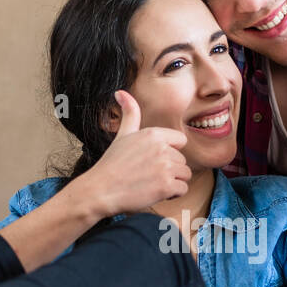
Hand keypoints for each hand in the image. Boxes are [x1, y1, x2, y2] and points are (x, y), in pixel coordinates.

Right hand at [77, 90, 191, 214]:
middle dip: (170, 170)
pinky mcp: (166, 185)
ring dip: (173, 182)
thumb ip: (129, 114)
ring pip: (185, 175)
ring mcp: (165, 167)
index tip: (154, 160)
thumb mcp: (122, 135)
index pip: (180, 141)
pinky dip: (173, 194)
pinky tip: (156, 192)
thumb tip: (121, 92)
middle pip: (183, 160)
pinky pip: (183, 189)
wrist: (101, 190)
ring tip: (153, 184)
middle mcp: (161, 148)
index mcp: (153, 134)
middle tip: (149, 175)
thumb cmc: (112, 164)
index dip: (170, 152)